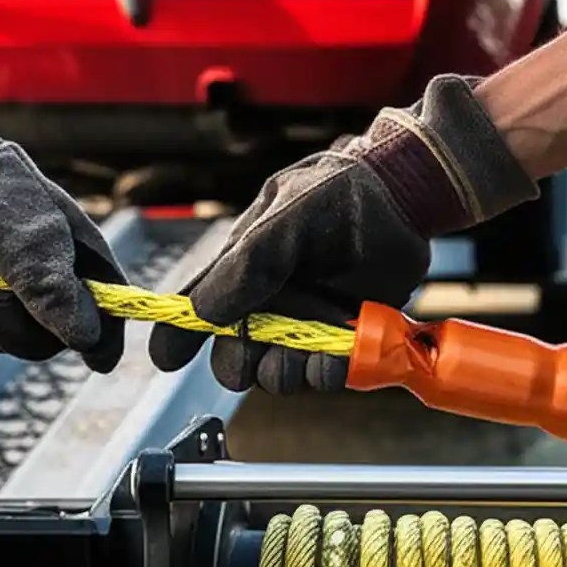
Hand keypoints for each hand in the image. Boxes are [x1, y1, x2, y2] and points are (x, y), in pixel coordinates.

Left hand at [0, 47, 126, 372]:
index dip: (104, 340)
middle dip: (15, 333)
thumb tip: (85, 340)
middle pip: (50, 341)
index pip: (109, 315)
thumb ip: (50, 286)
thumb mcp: (26, 237)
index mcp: (84, 263)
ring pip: (5, 339)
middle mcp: (54, 281)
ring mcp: (14, 289)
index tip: (92, 361)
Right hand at [147, 75, 539, 393]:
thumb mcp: (287, 217)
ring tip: (303, 357)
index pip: (197, 311)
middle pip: (235, 356)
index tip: (166, 360)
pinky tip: (332, 359)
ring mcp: (306, 324)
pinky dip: (324, 373)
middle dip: (240, 365)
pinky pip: (323, 373)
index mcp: (241, 272)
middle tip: (252, 361)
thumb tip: (204, 312)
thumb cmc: (336, 194)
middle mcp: (268, 304)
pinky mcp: (343, 338)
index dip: (176, 339)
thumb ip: (249, 261)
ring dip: (283, 373)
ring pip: (277, 372)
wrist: (400, 198)